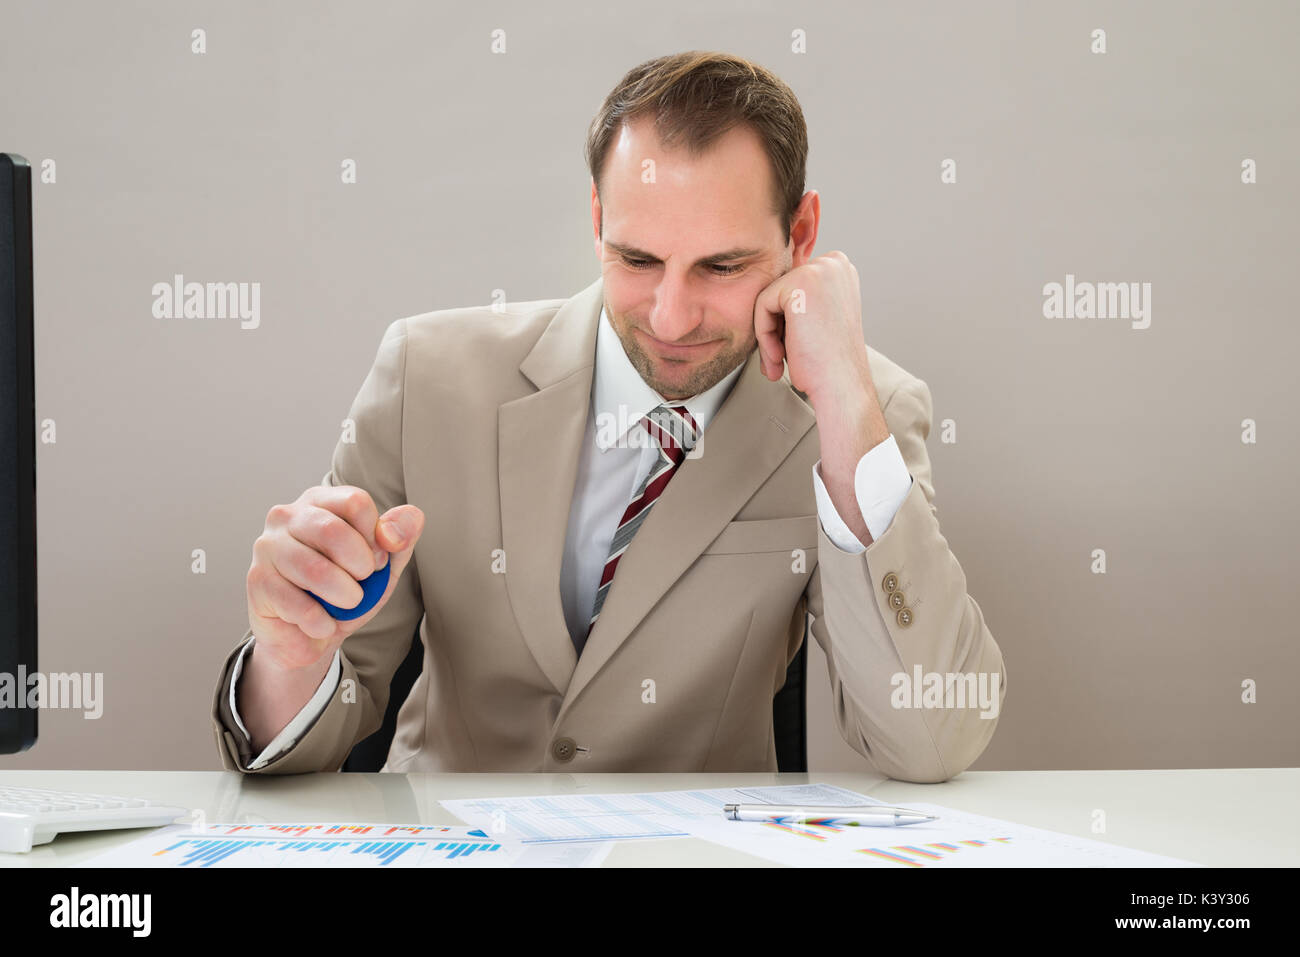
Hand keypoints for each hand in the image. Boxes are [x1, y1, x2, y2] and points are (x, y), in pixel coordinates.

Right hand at [246, 485, 424, 671]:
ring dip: (344, 597)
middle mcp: (287, 515)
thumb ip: (400, 537)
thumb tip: (407, 520)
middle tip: (362, 584)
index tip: (376, 561)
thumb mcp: (384, 565)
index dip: (375, 537)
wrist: (312, 634)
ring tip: (346, 604)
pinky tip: (321, 622)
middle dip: (360, 567)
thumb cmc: (346, 590)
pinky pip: (298, 605)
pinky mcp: (257, 581)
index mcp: (321, 501)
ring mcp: (267, 547)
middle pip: (333, 532)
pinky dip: (322, 622)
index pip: (355, 502)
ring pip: (315, 570)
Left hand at [752, 250, 872, 408]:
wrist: (841, 386)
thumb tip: (773, 292)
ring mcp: (820, 269)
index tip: (792, 348)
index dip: (786, 323)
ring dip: (768, 335)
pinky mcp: (801, 282)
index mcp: (840, 270)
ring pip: (768, 299)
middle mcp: (834, 264)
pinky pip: (762, 305)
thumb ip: (799, 300)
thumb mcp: (817, 320)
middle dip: (775, 329)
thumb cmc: (829, 363)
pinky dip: (764, 335)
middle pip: (779, 292)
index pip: (790, 288)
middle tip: (782, 359)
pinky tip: (780, 356)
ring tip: (780, 361)